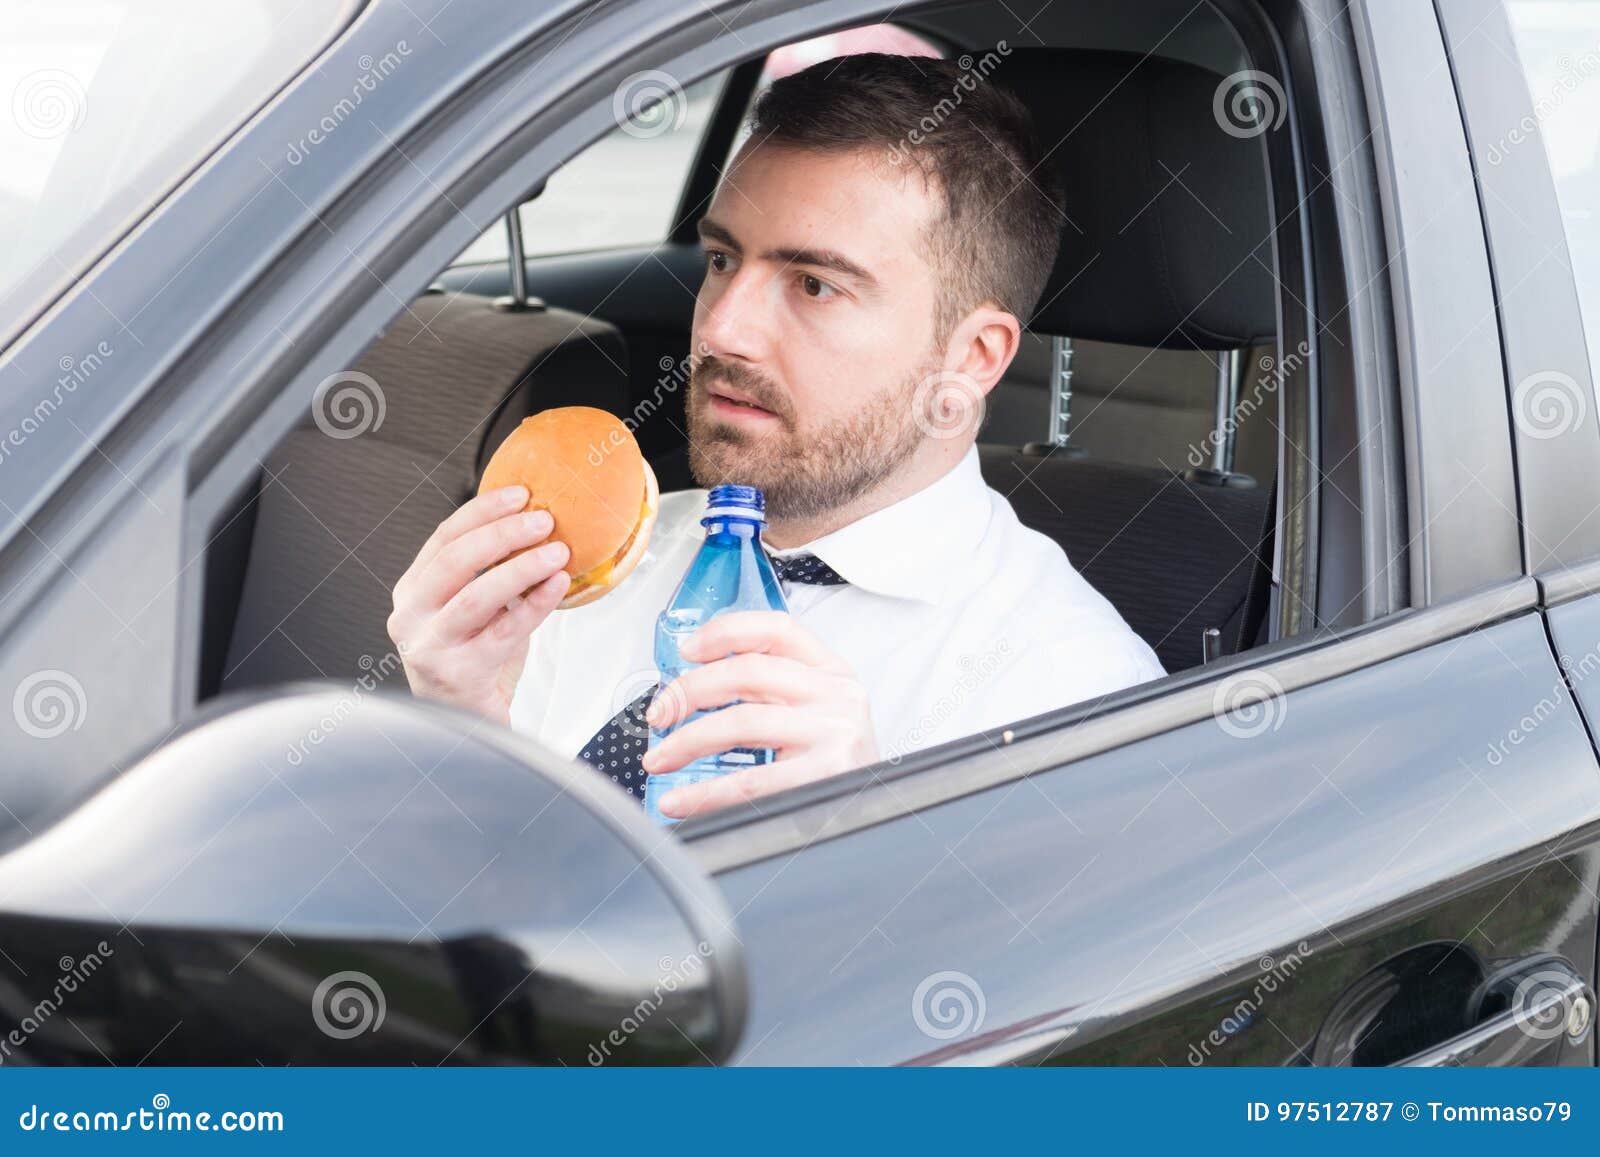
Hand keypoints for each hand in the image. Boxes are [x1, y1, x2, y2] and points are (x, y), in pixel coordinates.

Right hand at [387, 485, 570, 722]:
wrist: (468, 720)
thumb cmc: (474, 658)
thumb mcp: (474, 606)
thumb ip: (491, 570)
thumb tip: (536, 523)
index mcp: (411, 590)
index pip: (443, 538)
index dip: (482, 511)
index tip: (520, 493)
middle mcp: (410, 616)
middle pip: (455, 561)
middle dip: (504, 534)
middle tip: (544, 520)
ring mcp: (429, 646)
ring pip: (476, 596)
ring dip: (522, 568)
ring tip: (557, 552)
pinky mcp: (457, 673)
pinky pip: (504, 632)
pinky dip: (535, 604)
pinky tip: (557, 585)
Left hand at [640, 611, 878, 818]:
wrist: (878, 814)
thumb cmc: (835, 763)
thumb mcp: (817, 711)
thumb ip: (771, 689)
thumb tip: (692, 686)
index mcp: (832, 671)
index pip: (777, 629)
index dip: (725, 632)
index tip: (686, 650)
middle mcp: (837, 695)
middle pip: (748, 672)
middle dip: (689, 692)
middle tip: (659, 715)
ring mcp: (834, 733)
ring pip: (741, 721)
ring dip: (686, 741)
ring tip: (660, 759)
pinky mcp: (824, 776)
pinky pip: (749, 780)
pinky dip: (704, 793)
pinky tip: (680, 800)